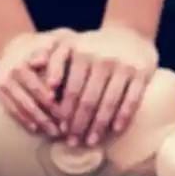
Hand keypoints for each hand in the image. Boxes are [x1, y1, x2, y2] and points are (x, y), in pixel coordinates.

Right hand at [0, 29, 74, 135]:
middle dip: (47, 116)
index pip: (38, 86)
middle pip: (29, 100)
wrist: (16, 44)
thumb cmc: (44, 46)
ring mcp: (1, 82)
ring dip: (38, 122)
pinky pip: (10, 109)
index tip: (66, 115)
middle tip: (64, 130)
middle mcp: (9, 72)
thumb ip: (51, 51)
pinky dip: (23, 120)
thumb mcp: (52, 42)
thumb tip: (41, 61)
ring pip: (21, 107)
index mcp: (23, 61)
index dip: (52, 101)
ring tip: (54, 133)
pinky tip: (36, 129)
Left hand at [57, 25, 157, 146]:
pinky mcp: (142, 72)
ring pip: (109, 102)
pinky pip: (132, 99)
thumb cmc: (93, 45)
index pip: (71, 90)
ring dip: (99, 125)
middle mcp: (103, 59)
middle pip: (89, 100)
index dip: (65, 112)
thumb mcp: (70, 43)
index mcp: (82, 53)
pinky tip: (115, 130)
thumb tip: (32, 66)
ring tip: (90, 141)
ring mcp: (124, 66)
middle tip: (73, 143)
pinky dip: (123, 116)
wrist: (130, 32)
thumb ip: (51, 55)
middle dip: (79, 124)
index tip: (60, 130)